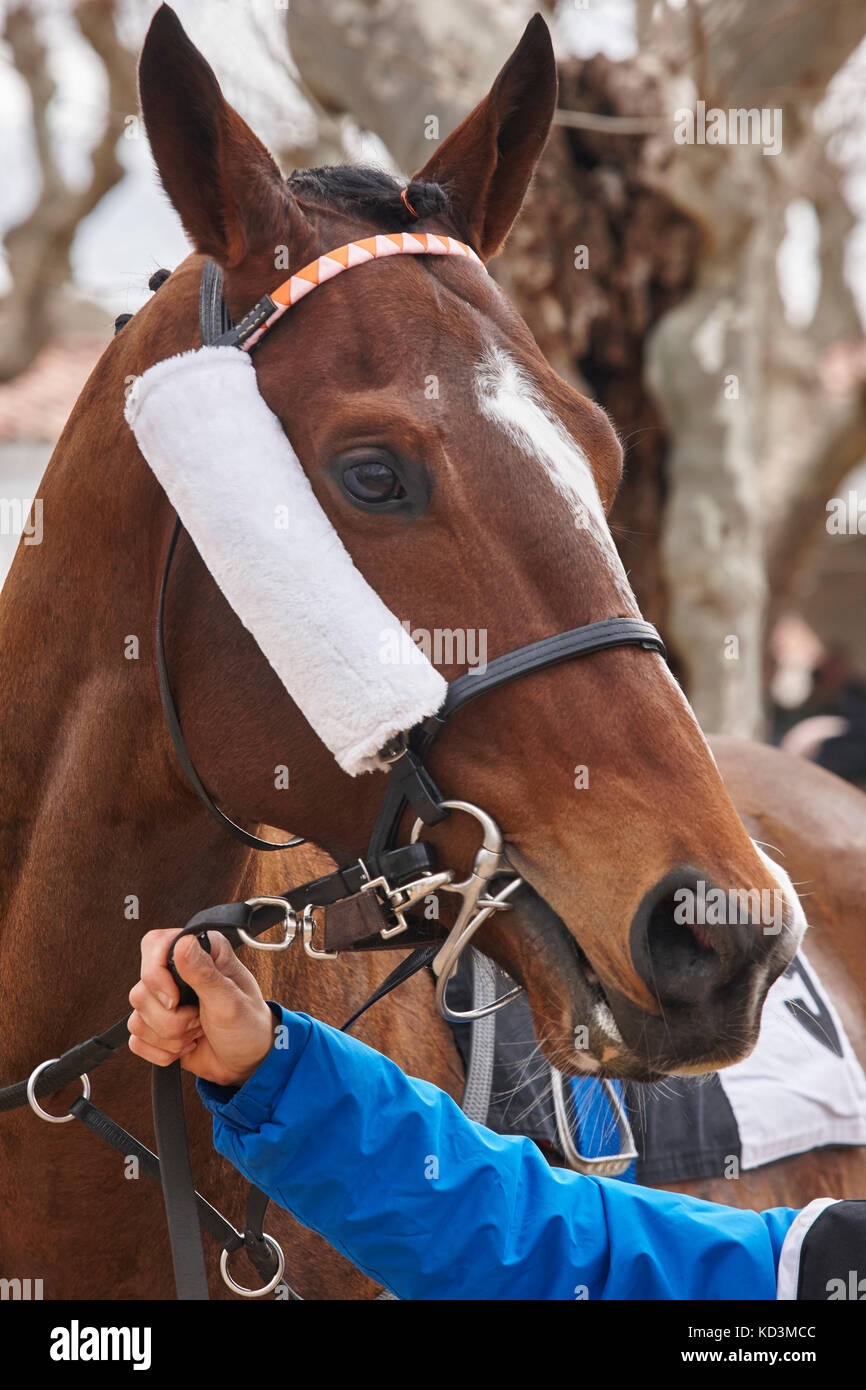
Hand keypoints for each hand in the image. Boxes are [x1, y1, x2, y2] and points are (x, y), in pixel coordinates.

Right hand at [128, 930, 276, 1086]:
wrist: (247, 1063)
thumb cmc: (248, 1026)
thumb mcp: (229, 1000)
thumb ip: (204, 973)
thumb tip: (183, 942)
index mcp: (200, 953)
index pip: (154, 945)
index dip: (156, 975)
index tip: (176, 998)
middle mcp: (178, 972)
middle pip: (141, 991)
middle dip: (172, 1019)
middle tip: (199, 1020)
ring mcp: (163, 1001)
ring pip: (136, 1019)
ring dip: (170, 1037)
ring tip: (196, 1032)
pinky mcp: (155, 1027)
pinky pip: (136, 1041)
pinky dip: (162, 1052)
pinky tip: (184, 1046)